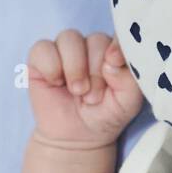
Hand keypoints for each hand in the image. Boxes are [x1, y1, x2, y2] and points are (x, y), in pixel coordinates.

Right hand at [27, 29, 144, 146]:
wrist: (77, 136)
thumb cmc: (105, 115)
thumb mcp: (127, 103)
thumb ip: (129, 81)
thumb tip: (112, 61)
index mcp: (114, 51)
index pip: (119, 35)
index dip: (116, 46)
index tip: (113, 62)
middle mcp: (91, 45)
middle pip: (95, 40)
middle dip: (95, 71)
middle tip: (93, 97)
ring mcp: (65, 48)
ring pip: (69, 38)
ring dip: (75, 69)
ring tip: (78, 92)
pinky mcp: (41, 56)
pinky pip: (43, 48)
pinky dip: (51, 67)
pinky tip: (55, 83)